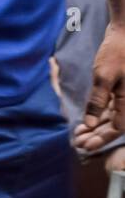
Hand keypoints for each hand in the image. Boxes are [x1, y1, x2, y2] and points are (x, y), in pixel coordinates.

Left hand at [73, 22, 124, 153]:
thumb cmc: (117, 51)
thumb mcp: (103, 76)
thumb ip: (97, 101)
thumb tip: (89, 124)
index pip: (118, 128)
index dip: (101, 139)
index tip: (84, 146)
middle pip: (115, 125)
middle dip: (96, 135)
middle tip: (77, 143)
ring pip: (113, 117)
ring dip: (97, 127)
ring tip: (79, 134)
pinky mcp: (122, 88)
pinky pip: (112, 107)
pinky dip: (100, 115)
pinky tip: (87, 121)